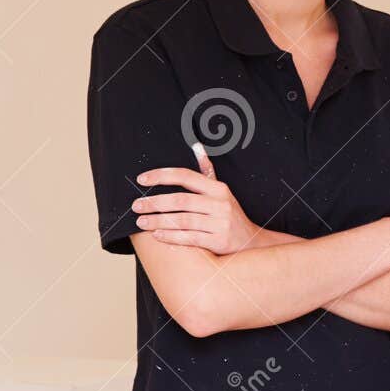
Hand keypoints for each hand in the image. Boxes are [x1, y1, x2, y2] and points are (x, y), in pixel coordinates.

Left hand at [133, 145, 262, 253]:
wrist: (253, 243)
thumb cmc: (230, 216)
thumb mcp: (222, 192)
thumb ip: (207, 171)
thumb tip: (196, 147)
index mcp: (219, 189)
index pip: (186, 176)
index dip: (162, 176)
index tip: (141, 180)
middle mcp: (221, 204)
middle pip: (181, 200)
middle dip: (155, 202)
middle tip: (136, 205)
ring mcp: (221, 223)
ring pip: (182, 220)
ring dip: (158, 220)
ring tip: (141, 221)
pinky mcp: (219, 242)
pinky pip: (190, 238)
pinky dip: (171, 236)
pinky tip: (157, 235)